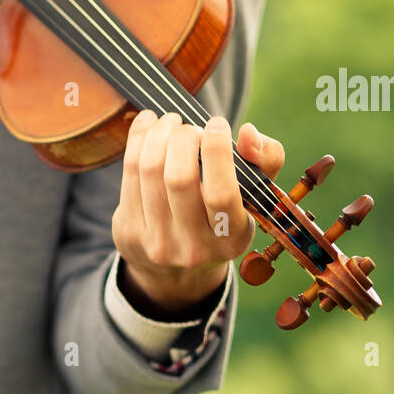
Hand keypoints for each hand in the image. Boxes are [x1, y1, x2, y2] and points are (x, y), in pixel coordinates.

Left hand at [111, 110, 285, 316]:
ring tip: (170, 121)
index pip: (222, 194)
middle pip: (179, 178)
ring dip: (158, 134)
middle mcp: (194, 247)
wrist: (177, 272)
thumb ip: (265, 160)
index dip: (217, 152)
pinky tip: (148, 126)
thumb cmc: (221, 218)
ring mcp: (157, 242)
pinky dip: (137, 140)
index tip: (218, 123)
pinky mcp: (129, 232)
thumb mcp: (253, 198)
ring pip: (149, 171)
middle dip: (183, 138)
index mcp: (231, 238)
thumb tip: (247, 132)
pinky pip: (129, 173)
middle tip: (189, 127)